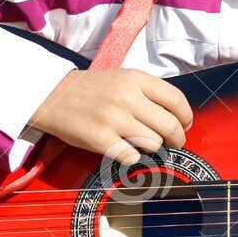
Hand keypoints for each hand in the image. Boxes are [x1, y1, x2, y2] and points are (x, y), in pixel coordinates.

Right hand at [29, 70, 193, 164]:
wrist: (51, 95)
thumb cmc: (91, 90)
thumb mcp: (122, 79)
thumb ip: (149, 93)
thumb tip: (179, 117)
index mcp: (136, 79)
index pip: (176, 100)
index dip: (186, 117)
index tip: (185, 125)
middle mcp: (128, 98)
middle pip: (170, 126)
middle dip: (177, 139)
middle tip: (173, 143)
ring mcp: (114, 119)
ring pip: (154, 144)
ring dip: (151, 147)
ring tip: (140, 142)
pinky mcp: (100, 140)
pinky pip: (132, 157)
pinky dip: (131, 158)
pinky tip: (123, 149)